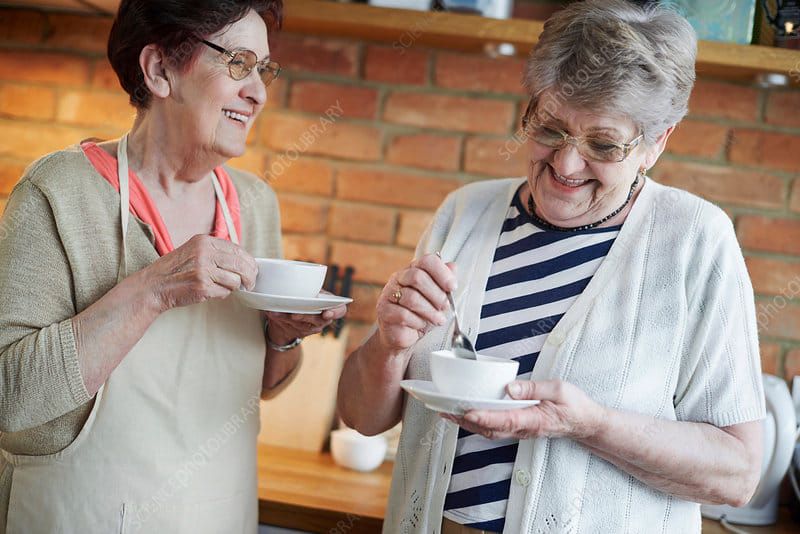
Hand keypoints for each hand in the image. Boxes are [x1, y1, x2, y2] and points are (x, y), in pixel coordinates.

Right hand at [136, 234, 257, 310]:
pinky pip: (224, 292)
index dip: (249, 262)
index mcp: (204, 241)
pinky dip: (221, 294)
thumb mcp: (194, 251)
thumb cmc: (174, 270)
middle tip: (250, 284)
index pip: (238, 250)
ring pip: (235, 281)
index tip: (252, 269)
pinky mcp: (202, 287)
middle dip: (249, 276)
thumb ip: (216, 252)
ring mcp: (203, 270)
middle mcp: (205, 253)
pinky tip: (210, 292)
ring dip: (232, 287)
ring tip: (220, 286)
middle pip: (241, 265)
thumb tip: (243, 261)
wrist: (153, 286)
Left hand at [265, 293, 347, 344]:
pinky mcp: (299, 331)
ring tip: (277, 312)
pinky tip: (272, 312)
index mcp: (330, 305)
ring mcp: (312, 327)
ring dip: (287, 318)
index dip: (336, 312)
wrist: (296, 313)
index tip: (326, 313)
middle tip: (295, 315)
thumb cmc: (307, 296)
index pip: (340, 310)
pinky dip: (279, 318)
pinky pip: (289, 326)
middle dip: (305, 317)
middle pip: (317, 320)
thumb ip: (310, 286)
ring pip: (301, 324)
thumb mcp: (312, 289)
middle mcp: (324, 318)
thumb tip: (296, 276)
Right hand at [376, 253, 456, 353]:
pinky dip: (417, 322)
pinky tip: (421, 325)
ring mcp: (389, 293)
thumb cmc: (420, 315)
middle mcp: (399, 278)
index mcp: (413, 270)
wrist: (404, 335)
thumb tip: (453, 267)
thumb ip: (444, 283)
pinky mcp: (384, 310)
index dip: (442, 273)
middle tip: (445, 307)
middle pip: (418, 277)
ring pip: (412, 298)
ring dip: (430, 311)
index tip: (452, 287)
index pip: (427, 261)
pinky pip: (403, 314)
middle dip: (437, 294)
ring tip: (437, 319)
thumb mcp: (437, 298)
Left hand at [442, 380, 605, 440]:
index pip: (504, 420)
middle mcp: (523, 428)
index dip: (484, 417)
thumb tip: (509, 387)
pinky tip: (464, 414)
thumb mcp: (559, 390)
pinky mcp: (517, 427)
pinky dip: (476, 422)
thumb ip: (534, 388)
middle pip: (489, 429)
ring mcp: (519, 430)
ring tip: (446, 413)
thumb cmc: (574, 405)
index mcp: (533, 419)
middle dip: (465, 421)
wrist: (584, 423)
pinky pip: (493, 428)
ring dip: (466, 423)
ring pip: (488, 431)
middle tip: (444, 411)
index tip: (467, 412)